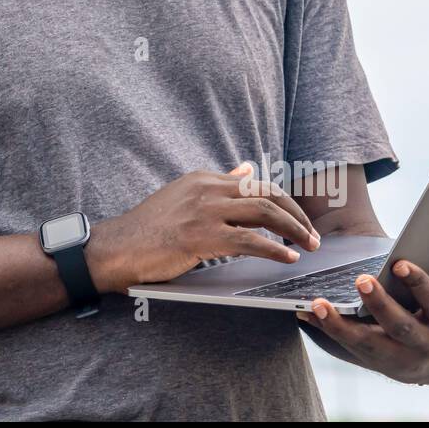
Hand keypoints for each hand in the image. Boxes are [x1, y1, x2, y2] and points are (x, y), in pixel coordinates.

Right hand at [86, 163, 319, 292]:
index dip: (285, 203)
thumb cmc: (149, 230)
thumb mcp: (185, 197)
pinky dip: (274, 249)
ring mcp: (204, 210)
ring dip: (293, 230)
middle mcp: (208, 188)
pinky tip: (287, 257)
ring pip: (264, 212)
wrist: (115, 248)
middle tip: (313, 235)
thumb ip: (218, 186)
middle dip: (296, 215)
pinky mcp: (201, 235)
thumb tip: (247, 170)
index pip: (258, 185)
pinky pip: (249, 240)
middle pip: (268, 194)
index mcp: (205, 179)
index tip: (300, 220)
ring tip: (308, 245)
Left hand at [300, 226, 428, 384]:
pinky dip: (327, 331)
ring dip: (340, 327)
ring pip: (367, 347)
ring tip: (317, 304)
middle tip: (360, 280)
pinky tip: (306, 311)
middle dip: (380, 306)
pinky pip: (347, 350)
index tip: (401, 264)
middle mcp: (425, 348)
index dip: (420, 286)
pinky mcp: (374, 362)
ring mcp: (398, 359)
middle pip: (400, 329)